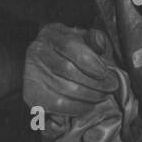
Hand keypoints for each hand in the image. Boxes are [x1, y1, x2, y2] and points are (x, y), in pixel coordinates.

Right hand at [23, 24, 140, 141]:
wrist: (46, 66)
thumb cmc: (70, 52)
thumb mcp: (84, 39)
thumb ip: (95, 40)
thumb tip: (100, 46)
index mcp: (51, 34)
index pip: (70, 46)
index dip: (90, 61)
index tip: (106, 73)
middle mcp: (37, 51)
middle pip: (67, 69)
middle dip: (94, 81)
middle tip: (110, 87)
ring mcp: (31, 73)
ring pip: (64, 89)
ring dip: (89, 96)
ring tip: (102, 96)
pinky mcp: (31, 93)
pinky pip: (57, 104)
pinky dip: (77, 107)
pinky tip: (88, 105)